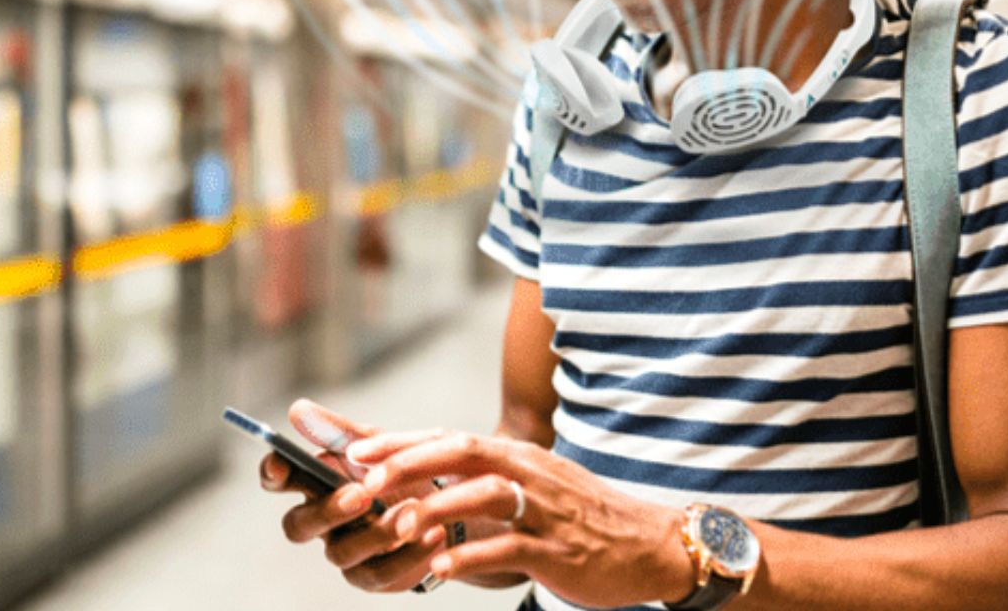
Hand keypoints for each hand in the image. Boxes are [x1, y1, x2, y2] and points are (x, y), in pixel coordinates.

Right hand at [256, 400, 450, 592]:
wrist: (452, 502)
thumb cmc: (402, 468)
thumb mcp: (377, 443)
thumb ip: (338, 431)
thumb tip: (297, 409)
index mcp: (317, 480)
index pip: (279, 479)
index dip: (273, 474)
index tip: (280, 465)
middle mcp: (323, 519)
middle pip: (298, 525)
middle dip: (327, 510)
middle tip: (361, 494)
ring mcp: (345, 550)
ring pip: (341, 551)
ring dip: (376, 531)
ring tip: (411, 510)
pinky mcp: (372, 576)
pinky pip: (379, 573)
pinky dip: (407, 554)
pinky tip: (432, 533)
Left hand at [348, 428, 695, 606]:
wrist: (650, 545)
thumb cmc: (583, 518)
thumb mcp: (536, 485)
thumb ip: (488, 479)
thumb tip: (429, 482)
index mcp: (518, 456)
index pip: (451, 438)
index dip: (403, 442)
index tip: (356, 449)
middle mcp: (528, 472)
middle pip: (462, 452)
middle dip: (409, 463)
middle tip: (364, 480)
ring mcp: (544, 510)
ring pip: (484, 496)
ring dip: (437, 508)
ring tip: (397, 526)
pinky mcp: (557, 549)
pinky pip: (509, 548)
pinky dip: (472, 556)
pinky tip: (441, 569)